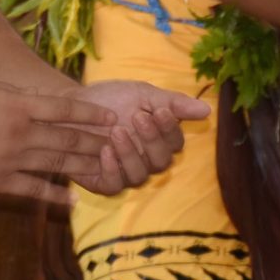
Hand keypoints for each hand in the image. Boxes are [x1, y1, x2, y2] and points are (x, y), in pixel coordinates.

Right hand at [0, 74, 118, 204]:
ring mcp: (11, 159)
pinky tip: (73, 199)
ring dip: (82, 165)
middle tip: (118, 144)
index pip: (64, 109)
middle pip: (66, 137)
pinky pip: (33, 190)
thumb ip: (14, 93)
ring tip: (104, 168)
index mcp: (19, 105)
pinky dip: (55, 195)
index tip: (110, 117)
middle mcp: (21, 132)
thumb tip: (37, 96)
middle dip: (94, 141)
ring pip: (55, 162)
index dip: (90, 114)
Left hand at [68, 79, 211, 194]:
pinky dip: (112, 170)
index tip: (159, 111)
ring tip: (117, 132)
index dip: (170, 129)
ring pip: (139, 175)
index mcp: (159, 139)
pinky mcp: (103, 182)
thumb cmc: (111, 99)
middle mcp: (146, 160)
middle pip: (161, 161)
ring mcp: (125, 172)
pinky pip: (114, 185)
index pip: (175, 142)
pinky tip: (105, 151)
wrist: (72, 105)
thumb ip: (173, 103)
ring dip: (131, 153)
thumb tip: (207, 109)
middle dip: (152, 139)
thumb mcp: (142, 94)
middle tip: (138, 118)